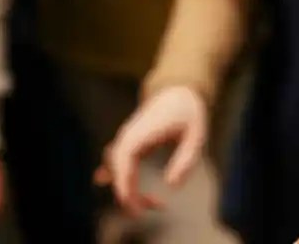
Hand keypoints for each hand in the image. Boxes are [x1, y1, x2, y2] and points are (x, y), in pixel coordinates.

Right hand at [93, 85, 208, 217]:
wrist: (177, 91)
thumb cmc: (188, 113)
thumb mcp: (196, 136)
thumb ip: (186, 160)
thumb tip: (171, 186)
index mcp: (142, 133)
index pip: (124, 162)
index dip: (124, 185)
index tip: (134, 206)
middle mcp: (128, 136)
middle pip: (118, 170)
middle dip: (131, 194)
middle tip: (158, 206)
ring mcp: (127, 139)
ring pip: (118, 168)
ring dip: (130, 187)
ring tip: (156, 203)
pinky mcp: (130, 143)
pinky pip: (117, 161)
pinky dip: (116, 174)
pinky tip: (101, 180)